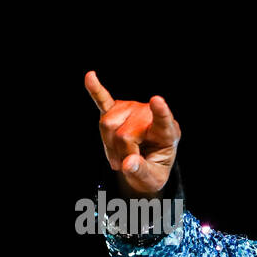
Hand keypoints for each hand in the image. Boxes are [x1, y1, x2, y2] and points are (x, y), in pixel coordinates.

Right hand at [85, 70, 180, 194]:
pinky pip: (103, 99)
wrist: (144, 164)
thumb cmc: (151, 170)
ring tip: (118, 154)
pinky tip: (90, 77)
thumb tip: (128, 164)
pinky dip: (95, 90)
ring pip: (107, 124)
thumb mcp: (152, 180)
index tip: (157, 101)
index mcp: (166, 133)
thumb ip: (142, 172)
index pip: (163, 121)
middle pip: (123, 134)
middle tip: (126, 164)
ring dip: (108, 145)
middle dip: (119, 153)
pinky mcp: (116, 108)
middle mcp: (149, 115)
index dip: (160, 112)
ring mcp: (132, 109)